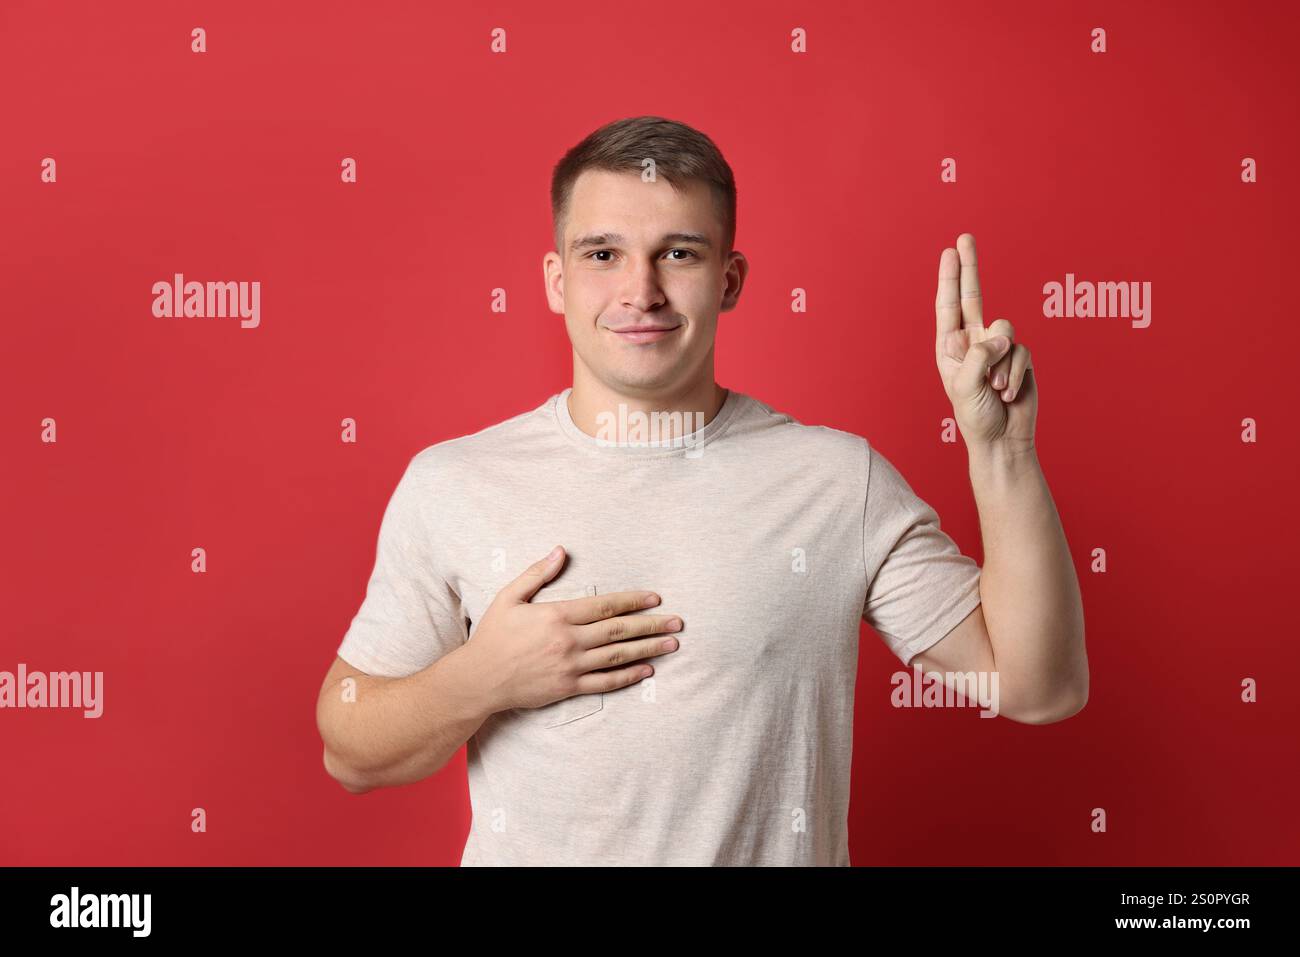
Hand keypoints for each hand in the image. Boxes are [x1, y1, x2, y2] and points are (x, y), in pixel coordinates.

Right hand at [462, 546, 682, 713]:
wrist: (478, 678)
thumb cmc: (493, 634)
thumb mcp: (510, 597)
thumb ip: (537, 573)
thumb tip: (561, 550)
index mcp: (557, 615)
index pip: (605, 606)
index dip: (633, 601)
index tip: (655, 598)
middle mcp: (568, 641)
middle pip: (619, 630)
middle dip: (651, 624)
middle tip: (677, 621)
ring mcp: (570, 666)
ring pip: (618, 656)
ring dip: (648, 649)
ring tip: (672, 644)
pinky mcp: (568, 688)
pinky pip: (605, 683)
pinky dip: (628, 676)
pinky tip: (647, 670)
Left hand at [934, 233, 1037, 452]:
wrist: (1002, 440)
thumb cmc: (975, 416)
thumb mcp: (965, 386)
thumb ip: (980, 355)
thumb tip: (1002, 334)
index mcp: (951, 348)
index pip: (948, 306)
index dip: (950, 279)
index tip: (949, 252)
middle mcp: (973, 343)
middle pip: (974, 297)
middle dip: (970, 268)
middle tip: (965, 238)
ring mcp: (998, 348)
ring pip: (1005, 330)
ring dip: (1001, 363)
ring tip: (995, 389)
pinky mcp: (1020, 358)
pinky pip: (1021, 352)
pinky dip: (1015, 374)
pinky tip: (1009, 394)